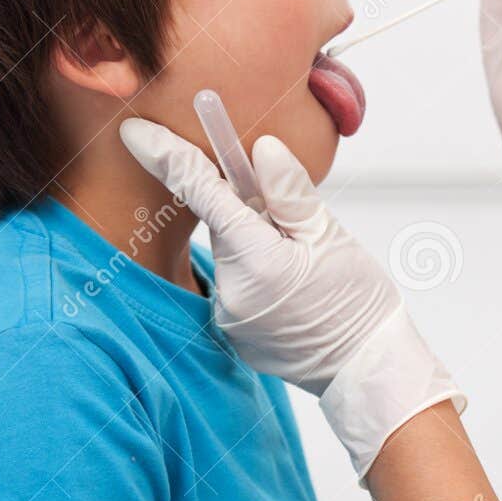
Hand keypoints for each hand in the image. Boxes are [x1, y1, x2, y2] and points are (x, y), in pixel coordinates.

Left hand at [119, 118, 462, 478]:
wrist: (367, 370)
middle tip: (298, 227)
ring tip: (306, 269)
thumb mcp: (331, 235)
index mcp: (256, 260)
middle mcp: (230, 291)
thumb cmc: (358, 301)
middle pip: (224, 225)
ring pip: (233, 255)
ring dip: (258, 246)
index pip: (200, 192)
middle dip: (251, 212)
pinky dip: (260, 276)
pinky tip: (295, 292)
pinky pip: (237, 286)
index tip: (134, 130)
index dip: (166, 156)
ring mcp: (227, 317)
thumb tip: (261, 148)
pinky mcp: (232, 334)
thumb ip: (290, 191)